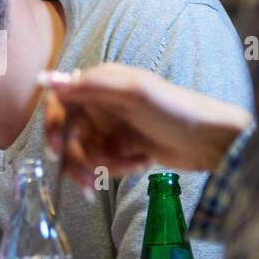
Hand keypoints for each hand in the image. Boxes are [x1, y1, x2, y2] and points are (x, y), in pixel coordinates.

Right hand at [41, 64, 251, 187]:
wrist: (211, 141)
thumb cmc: (176, 110)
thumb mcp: (135, 93)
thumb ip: (91, 85)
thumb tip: (46, 79)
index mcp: (101, 83)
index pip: (60, 102)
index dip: (53, 126)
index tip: (57, 150)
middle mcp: (102, 104)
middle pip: (69, 134)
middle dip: (80, 157)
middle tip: (91, 179)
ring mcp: (113, 127)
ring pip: (86, 153)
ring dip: (104, 165)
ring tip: (134, 164)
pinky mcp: (124, 148)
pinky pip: (104, 163)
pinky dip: (120, 168)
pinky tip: (142, 162)